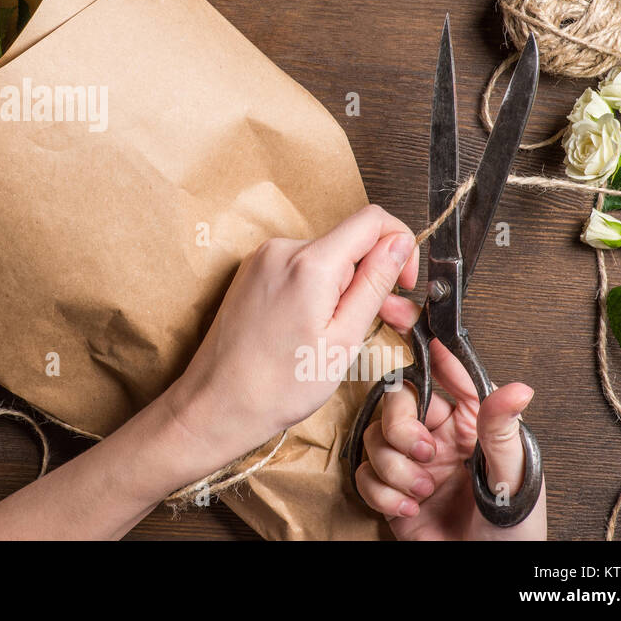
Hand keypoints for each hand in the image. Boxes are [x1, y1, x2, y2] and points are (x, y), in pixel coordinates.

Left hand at [161, 205, 420, 474]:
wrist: (218, 401)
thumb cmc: (279, 384)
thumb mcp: (344, 339)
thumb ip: (374, 284)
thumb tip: (399, 244)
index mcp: (309, 263)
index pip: (373, 219)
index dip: (400, 246)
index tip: (403, 283)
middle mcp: (282, 249)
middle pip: (349, 240)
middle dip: (369, 276)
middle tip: (372, 323)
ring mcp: (262, 258)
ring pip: (325, 256)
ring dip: (341, 286)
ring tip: (333, 334)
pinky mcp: (252, 271)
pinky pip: (299, 267)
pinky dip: (315, 289)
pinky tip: (308, 327)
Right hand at [356, 303, 546, 539]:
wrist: (480, 578)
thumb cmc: (513, 536)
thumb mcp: (515, 478)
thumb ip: (504, 429)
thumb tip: (516, 387)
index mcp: (474, 423)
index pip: (445, 368)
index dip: (418, 335)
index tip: (396, 309)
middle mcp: (440, 436)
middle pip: (398, 400)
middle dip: (402, 429)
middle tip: (423, 454)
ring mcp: (413, 462)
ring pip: (376, 437)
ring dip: (395, 470)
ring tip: (422, 493)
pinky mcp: (390, 490)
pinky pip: (364, 473)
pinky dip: (382, 494)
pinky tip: (408, 509)